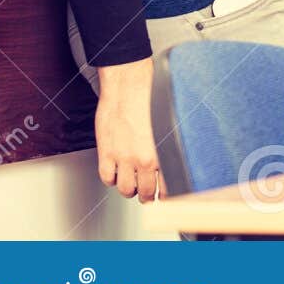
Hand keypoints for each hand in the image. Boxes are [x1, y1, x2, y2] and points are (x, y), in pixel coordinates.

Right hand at [94, 57, 160, 202]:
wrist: (128, 87)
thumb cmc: (150, 100)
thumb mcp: (169, 125)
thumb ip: (170, 146)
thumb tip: (176, 160)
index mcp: (165, 152)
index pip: (168, 186)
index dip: (167, 194)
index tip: (166, 196)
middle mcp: (144, 158)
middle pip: (146, 192)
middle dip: (148, 196)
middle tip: (147, 194)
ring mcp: (124, 158)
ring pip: (125, 189)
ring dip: (129, 189)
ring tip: (132, 184)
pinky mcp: (106, 153)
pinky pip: (107, 178)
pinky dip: (111, 178)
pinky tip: (116, 171)